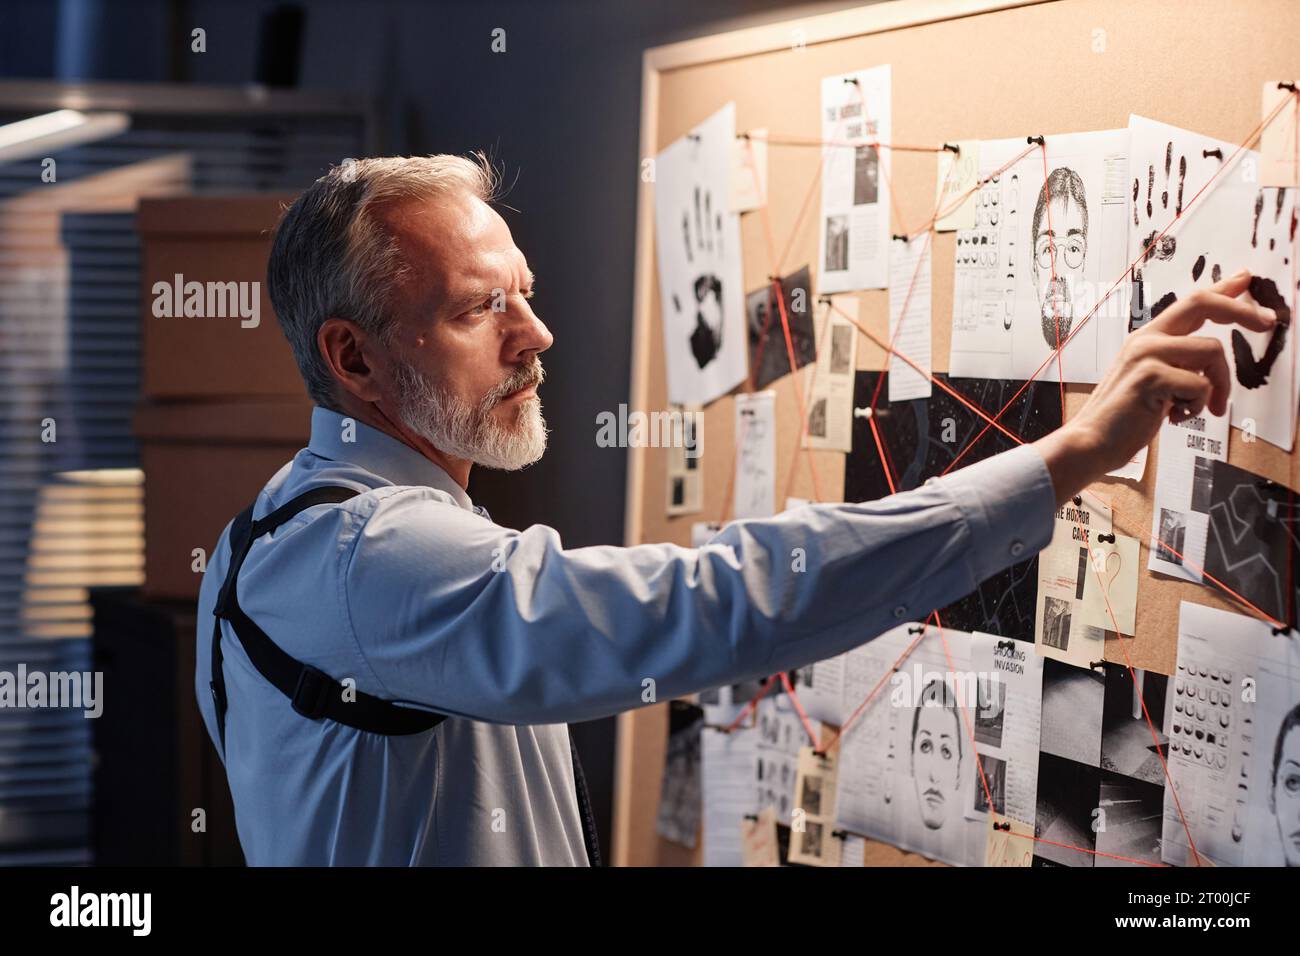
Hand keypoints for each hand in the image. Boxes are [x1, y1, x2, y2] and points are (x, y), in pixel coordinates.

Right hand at [1035, 269, 1276, 504]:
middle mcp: (1146, 339)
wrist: (1091, 442)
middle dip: (1242, 311)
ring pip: (1211, 351)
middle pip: (1202, 303)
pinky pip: (1200, 385)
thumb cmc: (1124, 418)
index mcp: (1147, 338)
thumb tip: (1211, 353)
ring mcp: (1146, 354)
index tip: (1245, 280)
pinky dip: (1197, 407)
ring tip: (1204, 408)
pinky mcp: (1150, 376)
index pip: (1191, 302)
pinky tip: (1175, 418)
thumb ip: (1180, 363)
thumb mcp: (1155, 382)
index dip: (1223, 289)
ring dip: (1219, 385)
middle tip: (1268, 323)